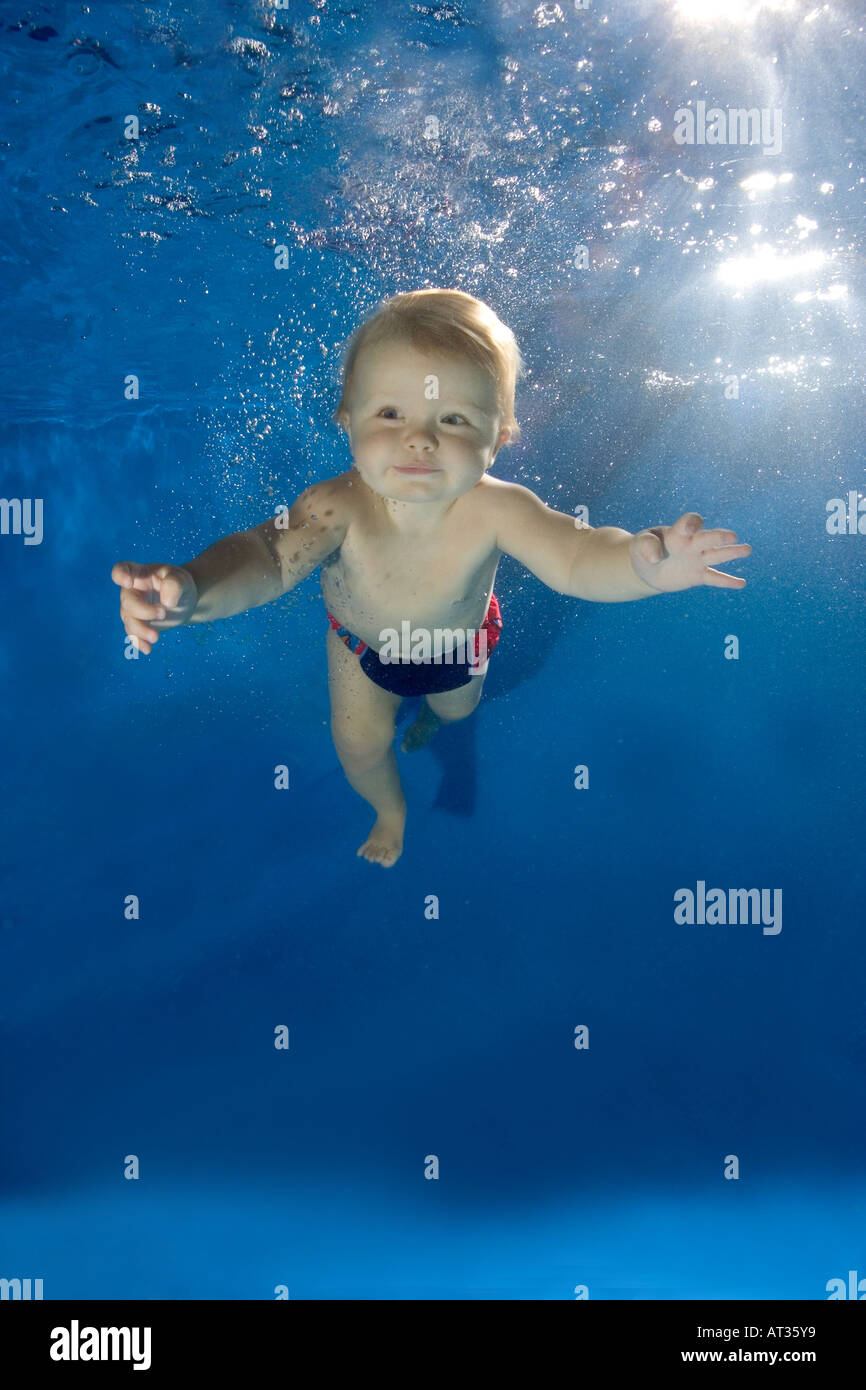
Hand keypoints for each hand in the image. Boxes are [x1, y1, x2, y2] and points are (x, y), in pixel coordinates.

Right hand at [111, 561, 197, 653]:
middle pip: (128, 602)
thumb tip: (167, 602)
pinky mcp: (138, 623)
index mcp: (139, 573)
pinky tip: (147, 648)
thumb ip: (174, 585)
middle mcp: (131, 590)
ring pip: (129, 620)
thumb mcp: (181, 580)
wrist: (184, 600)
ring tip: (156, 637)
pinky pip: (133, 633)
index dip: (120, 575)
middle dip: (143, 611)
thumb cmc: (179, 584)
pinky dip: (139, 641)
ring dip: (140, 630)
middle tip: (163, 613)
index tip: (127, 582)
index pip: (122, 569)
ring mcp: (132, 608)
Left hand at [629, 513, 751, 592]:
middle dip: (718, 537)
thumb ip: (647, 545)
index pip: (690, 522)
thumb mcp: (639, 544)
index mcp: (678, 532)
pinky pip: (715, 578)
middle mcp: (692, 543)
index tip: (692, 528)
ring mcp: (697, 559)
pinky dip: (727, 581)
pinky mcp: (697, 575)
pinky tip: (741, 583)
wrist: (646, 567)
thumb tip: (656, 558)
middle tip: (732, 537)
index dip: (692, 523)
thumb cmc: (644, 549)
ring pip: (717, 555)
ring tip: (747, 549)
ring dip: (732, 552)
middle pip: (708, 538)